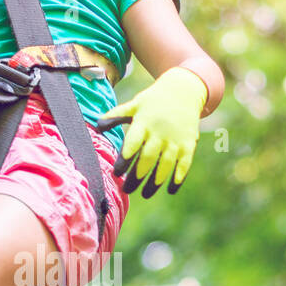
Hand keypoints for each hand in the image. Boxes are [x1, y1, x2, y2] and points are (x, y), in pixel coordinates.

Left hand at [95, 67, 207, 197]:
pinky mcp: (189, 143)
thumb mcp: (134, 105)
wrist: (183, 91)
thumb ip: (116, 115)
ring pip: (165, 164)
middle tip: (127, 190)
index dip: (124, 159)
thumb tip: (96, 124)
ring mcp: (176, 139)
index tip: (116, 173)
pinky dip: (179, 177)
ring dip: (155, 181)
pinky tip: (171, 189)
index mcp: (144, 122)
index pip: (132, 143)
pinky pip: (185, 163)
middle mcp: (160, 132)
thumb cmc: (153, 101)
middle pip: (148, 158)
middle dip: (137, 176)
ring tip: (145, 194)